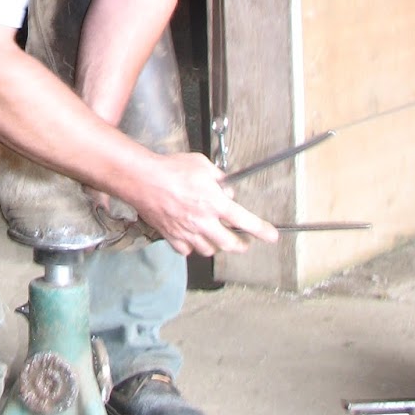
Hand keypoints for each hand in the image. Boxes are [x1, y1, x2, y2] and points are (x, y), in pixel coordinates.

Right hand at [125, 151, 277, 257]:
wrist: (142, 179)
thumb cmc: (170, 168)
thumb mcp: (201, 164)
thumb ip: (218, 177)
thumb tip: (226, 187)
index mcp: (214, 202)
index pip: (245, 220)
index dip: (262, 230)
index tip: (271, 236)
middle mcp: (203, 220)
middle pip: (230, 244)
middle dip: (240, 245)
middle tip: (242, 242)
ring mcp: (187, 231)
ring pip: (208, 250)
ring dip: (215, 245)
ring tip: (215, 236)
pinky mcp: (172, 236)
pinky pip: (186, 250)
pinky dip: (191, 246)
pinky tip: (191, 237)